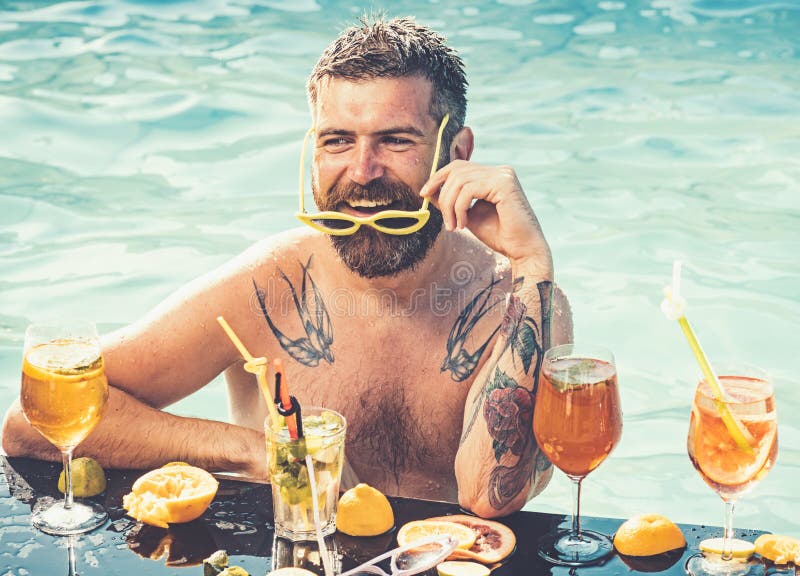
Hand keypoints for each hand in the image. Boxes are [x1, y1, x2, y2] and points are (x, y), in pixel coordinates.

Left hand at [420, 161, 552, 274]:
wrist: (522, 251)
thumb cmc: (499, 235)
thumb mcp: (467, 215)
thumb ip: (451, 201)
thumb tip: (428, 190)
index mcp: (493, 175)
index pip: (459, 166)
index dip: (438, 177)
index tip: (424, 194)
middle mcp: (500, 171)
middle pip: (457, 171)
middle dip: (443, 195)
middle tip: (446, 221)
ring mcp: (504, 175)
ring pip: (460, 180)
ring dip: (450, 205)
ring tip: (454, 226)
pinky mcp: (505, 184)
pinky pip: (469, 189)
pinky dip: (460, 208)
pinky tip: (464, 224)